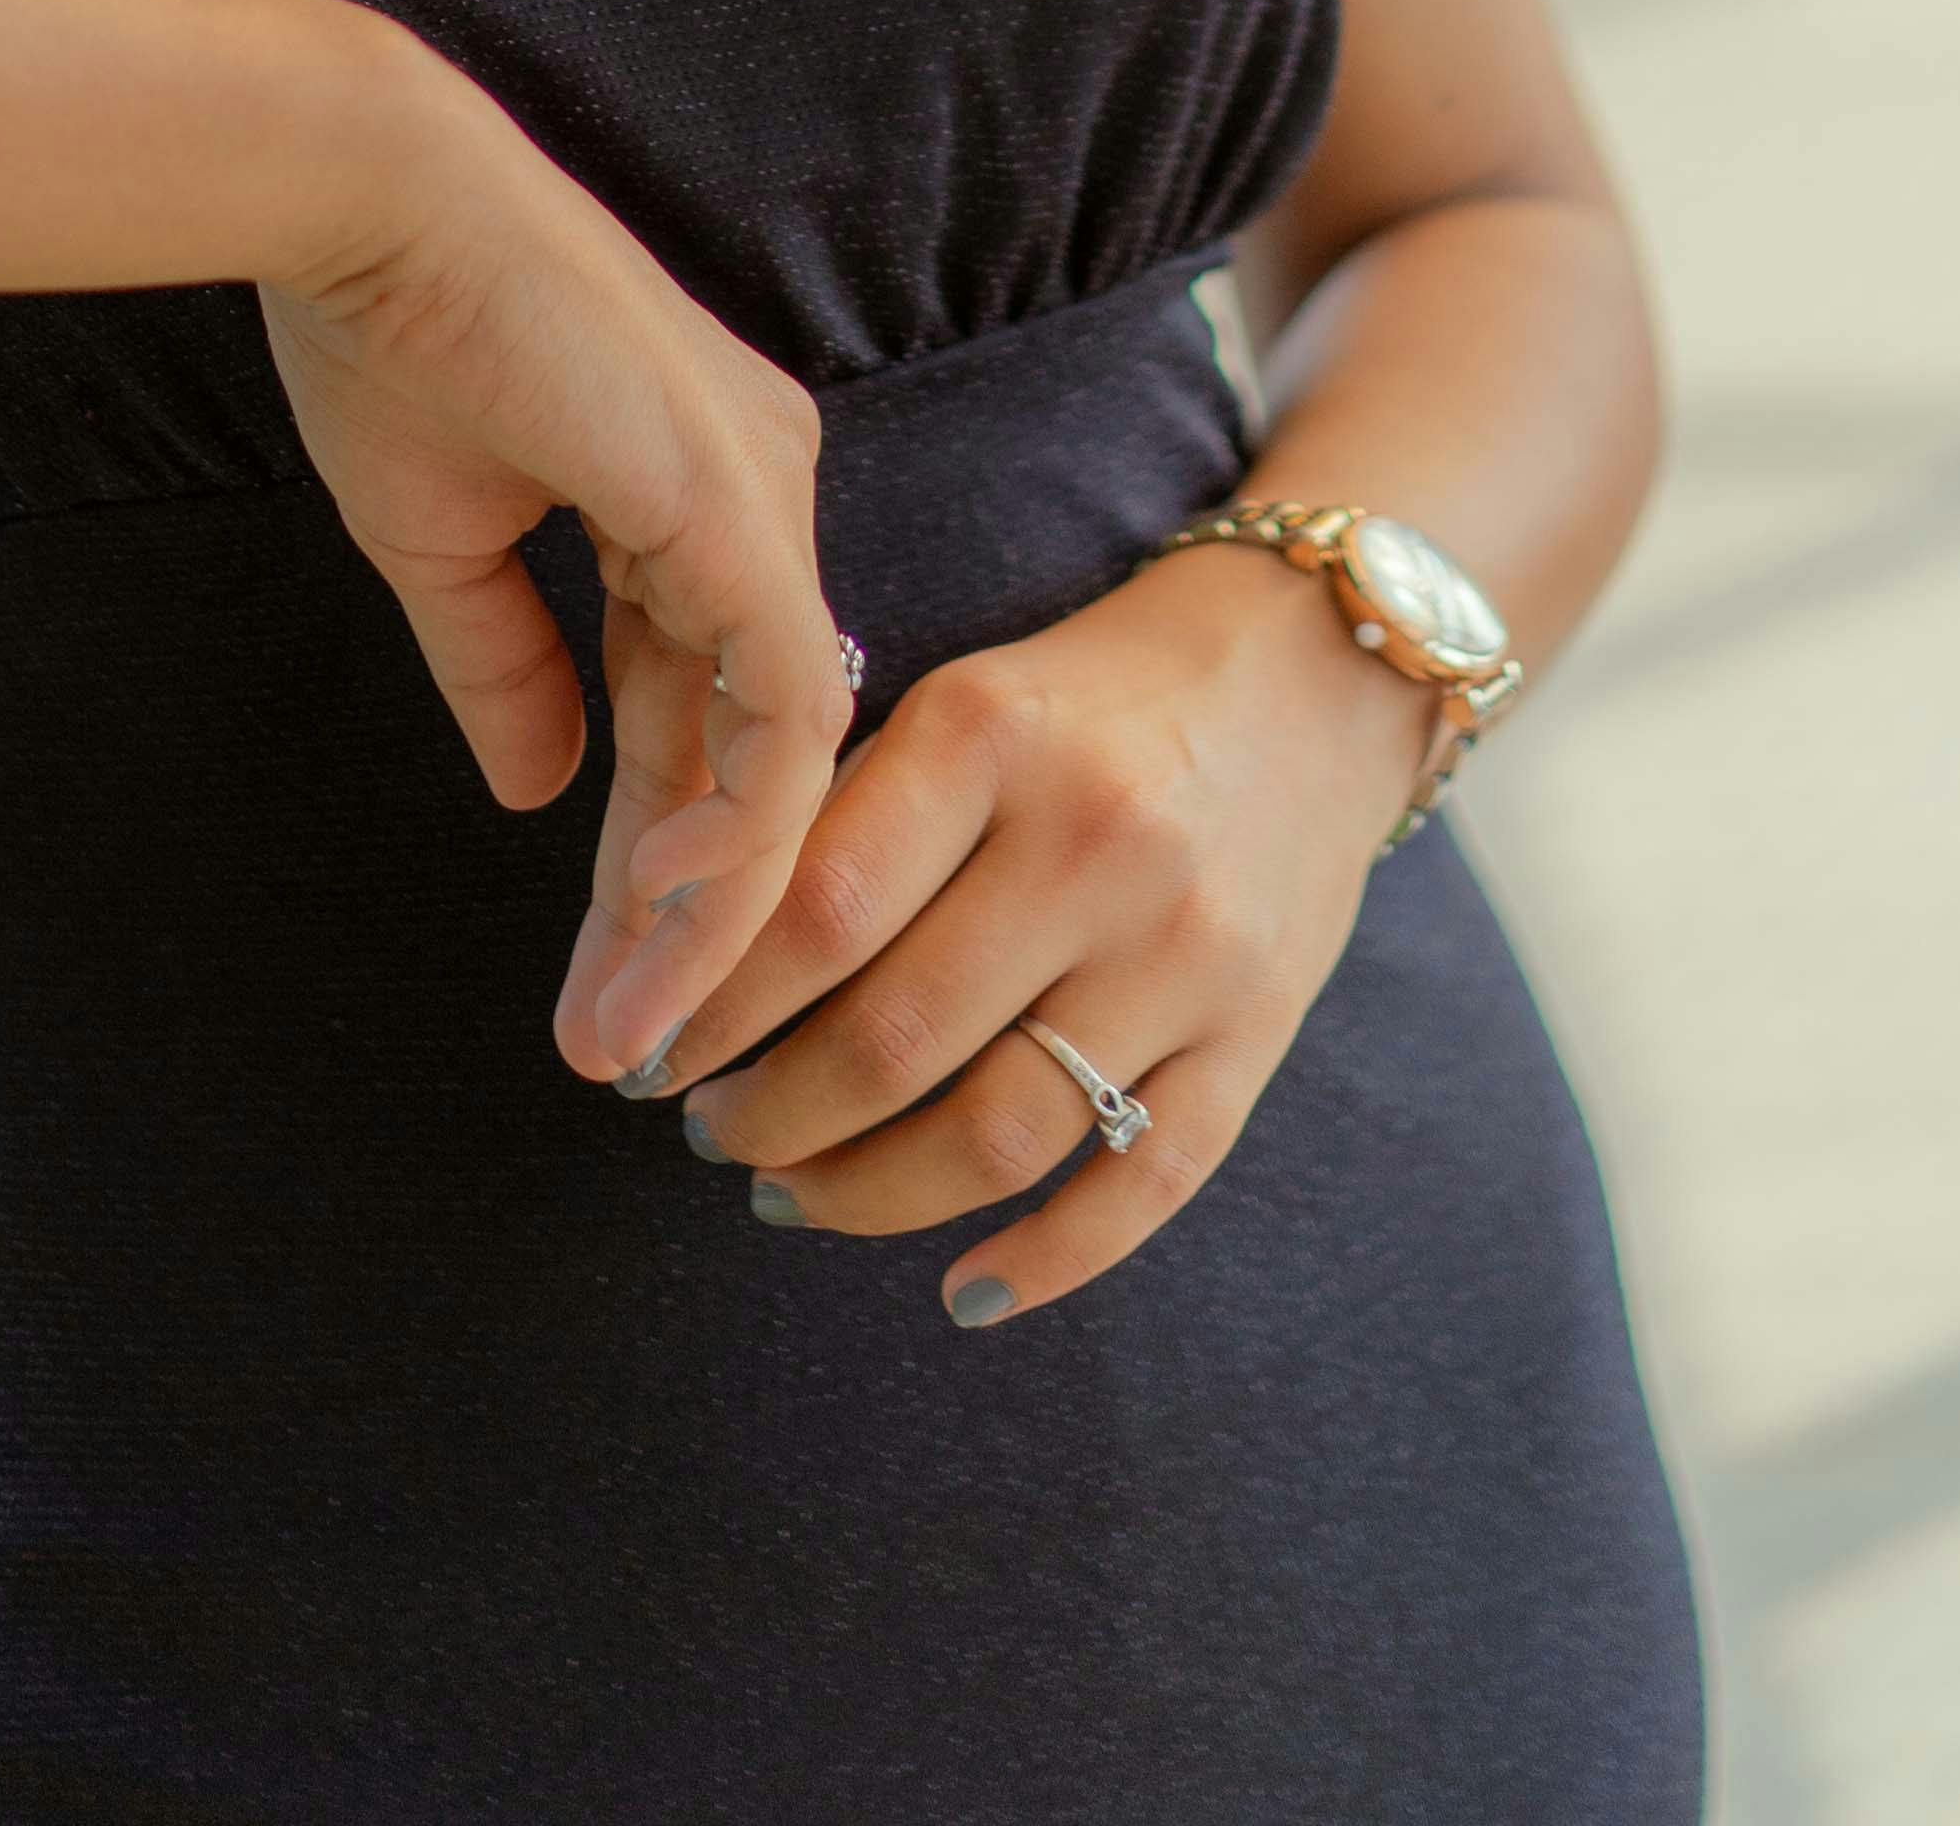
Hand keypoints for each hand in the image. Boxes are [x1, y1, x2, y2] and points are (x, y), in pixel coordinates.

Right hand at [259, 47, 851, 1072]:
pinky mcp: (740, 518)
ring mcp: (764, 502)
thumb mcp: (446, 541)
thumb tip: (545, 794)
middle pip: (748, 749)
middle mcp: (761, 492)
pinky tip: (667, 941)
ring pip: (783, 759)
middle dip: (688, 915)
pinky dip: (733, 842)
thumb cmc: (389, 330)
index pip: (700, 708)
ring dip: (707, 916)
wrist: (361, 200)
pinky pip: (778, 720)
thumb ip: (511, 666)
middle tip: (625, 1049)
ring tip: (630, 1037)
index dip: (657, 849)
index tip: (601, 971)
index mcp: (700, 487)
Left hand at [632, 537, 1436, 1324]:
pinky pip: (1144, 1185)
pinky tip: (960, 1289)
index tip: (646, 1047)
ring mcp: (1186, 953)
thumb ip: (854, 813)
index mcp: (992, 735)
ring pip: (1002, 1132)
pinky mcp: (1259, 1034)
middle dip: (770, 1113)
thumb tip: (693, 957)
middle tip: (706, 1127)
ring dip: (867, 1193)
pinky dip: (1045, 1260)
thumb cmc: (1090, 696)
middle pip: (895, 1038)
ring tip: (788, 1192)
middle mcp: (1094, 844)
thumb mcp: (965, 699)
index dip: (712, 1006)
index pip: (817, 907)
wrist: (1313, 670)